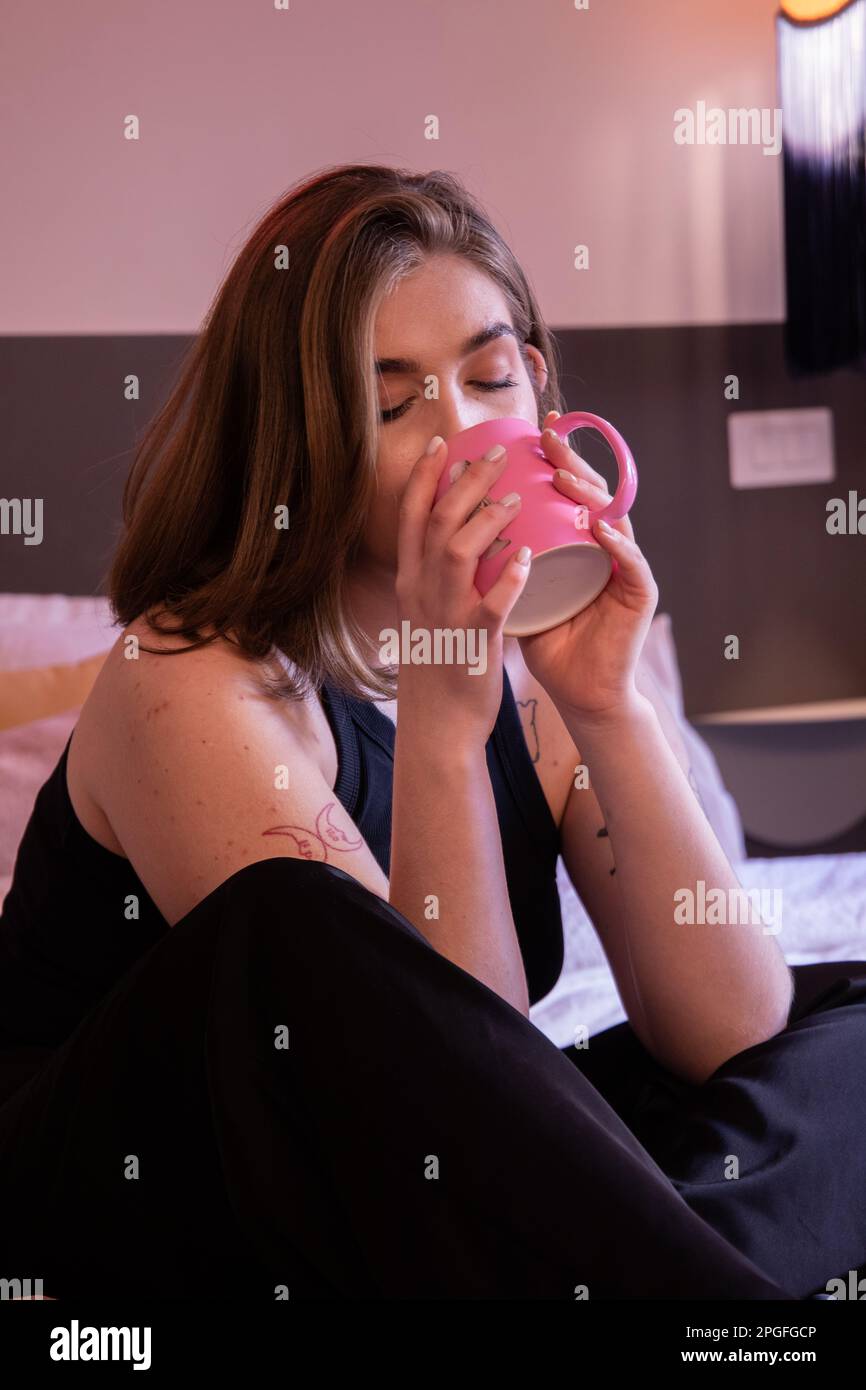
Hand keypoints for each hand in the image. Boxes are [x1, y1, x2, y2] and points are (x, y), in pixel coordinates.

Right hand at [394, 434, 532, 747]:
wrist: (438, 723)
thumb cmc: (441, 663)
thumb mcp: (428, 612)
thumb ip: (440, 575)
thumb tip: (460, 535)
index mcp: (410, 581)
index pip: (411, 517)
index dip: (426, 476)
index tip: (445, 444)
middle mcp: (421, 592)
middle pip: (436, 521)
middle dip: (465, 482)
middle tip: (496, 455)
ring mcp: (445, 617)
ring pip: (457, 552)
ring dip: (487, 519)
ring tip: (518, 498)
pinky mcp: (472, 643)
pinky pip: (490, 604)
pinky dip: (508, 578)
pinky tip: (528, 557)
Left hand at [516, 410, 657, 724]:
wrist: (580, 690)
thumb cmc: (549, 640)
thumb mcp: (516, 592)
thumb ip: (498, 562)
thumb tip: (456, 527)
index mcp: (577, 542)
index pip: (566, 493)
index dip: (551, 460)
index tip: (527, 432)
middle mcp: (606, 546)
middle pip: (592, 493)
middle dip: (571, 461)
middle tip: (548, 436)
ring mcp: (625, 567)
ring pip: (615, 517)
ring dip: (590, 495)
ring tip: (564, 477)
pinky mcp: (640, 595)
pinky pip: (632, 563)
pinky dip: (618, 544)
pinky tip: (602, 528)